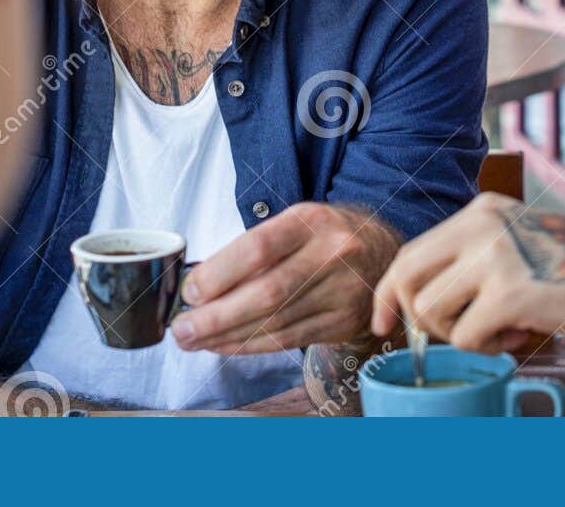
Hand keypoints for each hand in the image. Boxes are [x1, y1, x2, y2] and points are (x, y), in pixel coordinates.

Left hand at [172, 203, 399, 353]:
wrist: (382, 252)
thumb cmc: (324, 236)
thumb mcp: (296, 223)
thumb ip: (254, 250)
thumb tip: (199, 288)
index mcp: (312, 220)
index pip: (259, 248)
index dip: (219, 273)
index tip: (190, 292)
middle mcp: (333, 254)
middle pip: (267, 292)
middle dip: (216, 316)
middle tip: (182, 329)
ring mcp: (342, 291)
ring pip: (275, 322)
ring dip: (227, 336)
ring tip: (194, 341)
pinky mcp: (343, 321)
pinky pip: (289, 339)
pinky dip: (250, 346)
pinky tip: (224, 345)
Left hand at [371, 193, 564, 352]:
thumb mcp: (517, 242)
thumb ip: (472, 257)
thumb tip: (416, 299)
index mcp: (480, 211)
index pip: (410, 252)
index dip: (388, 292)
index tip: (383, 321)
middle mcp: (481, 226)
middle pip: (406, 278)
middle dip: (413, 318)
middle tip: (439, 338)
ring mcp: (494, 257)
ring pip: (431, 312)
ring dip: (458, 335)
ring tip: (500, 329)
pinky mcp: (510, 293)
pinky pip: (466, 337)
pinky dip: (488, 347)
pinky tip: (519, 334)